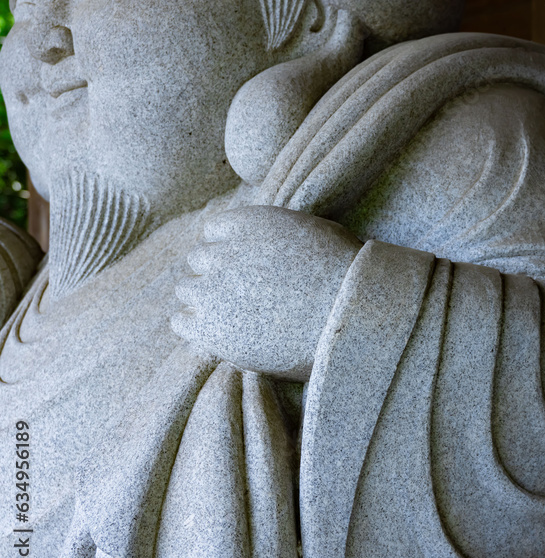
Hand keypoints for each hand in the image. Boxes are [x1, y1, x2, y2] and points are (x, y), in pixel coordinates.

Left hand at [171, 206, 360, 381]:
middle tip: (241, 296)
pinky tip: (219, 334)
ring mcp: (214, 291)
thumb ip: (279, 231)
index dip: (229, 251)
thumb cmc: (346, 278)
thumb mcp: (314, 232)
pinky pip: (181, 322)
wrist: (350, 319)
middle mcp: (223, 253)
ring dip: (205, 301)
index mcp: (247, 224)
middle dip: (216, 275)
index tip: (243, 268)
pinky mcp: (212, 329)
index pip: (215, 232)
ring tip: (235, 318)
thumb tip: (271, 240)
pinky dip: (195, 326)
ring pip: (187, 290)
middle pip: (199, 260)